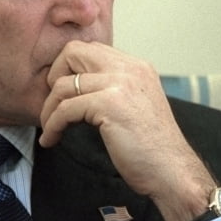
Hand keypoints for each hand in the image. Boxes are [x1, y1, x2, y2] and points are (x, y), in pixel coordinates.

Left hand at [40, 41, 215, 220]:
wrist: (172, 171)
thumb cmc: (153, 148)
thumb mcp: (137, 106)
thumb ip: (116, 90)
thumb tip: (80, 88)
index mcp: (137, 67)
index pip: (90, 49)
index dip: (70, 69)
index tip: (65, 95)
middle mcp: (130, 69)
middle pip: (73, 52)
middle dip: (54, 78)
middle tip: (54, 105)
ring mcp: (120, 84)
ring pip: (63, 83)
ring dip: (49, 109)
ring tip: (50, 129)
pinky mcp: (109, 105)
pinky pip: (64, 109)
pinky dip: (52, 125)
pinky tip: (51, 140)